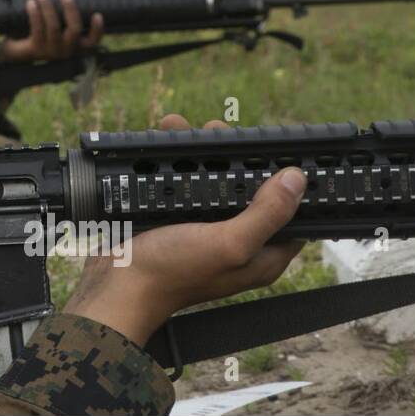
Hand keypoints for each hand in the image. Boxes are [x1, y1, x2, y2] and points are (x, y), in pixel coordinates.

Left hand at [0, 0, 104, 62]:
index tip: (97, 14)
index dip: (97, 30)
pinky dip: (34, 13)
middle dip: (70, 9)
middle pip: (74, 29)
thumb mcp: (56, 27)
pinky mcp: (36, 49)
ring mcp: (51, 51)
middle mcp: (66, 51)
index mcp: (75, 47)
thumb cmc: (41, 34)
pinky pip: (37, 28)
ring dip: (48, 7)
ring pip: (54, 26)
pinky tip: (31, 2)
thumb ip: (65, 15)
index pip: (92, 42)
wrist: (17, 52)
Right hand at [63, 114, 305, 345]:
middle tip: (225, 133)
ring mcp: (207, 231)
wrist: (117, 285)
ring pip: (216, 183)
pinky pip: (187, 185)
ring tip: (192, 130)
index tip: (283, 153)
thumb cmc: (173, 272)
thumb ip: (266, 213)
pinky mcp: (178, 221)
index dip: (293, 184)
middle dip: (240, 159)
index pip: (293, 214)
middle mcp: (238, 241)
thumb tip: (297, 179)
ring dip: (206, 155)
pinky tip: (170, 143)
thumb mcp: (229, 243)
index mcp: (262, 255)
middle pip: (252, 191)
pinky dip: (180, 163)